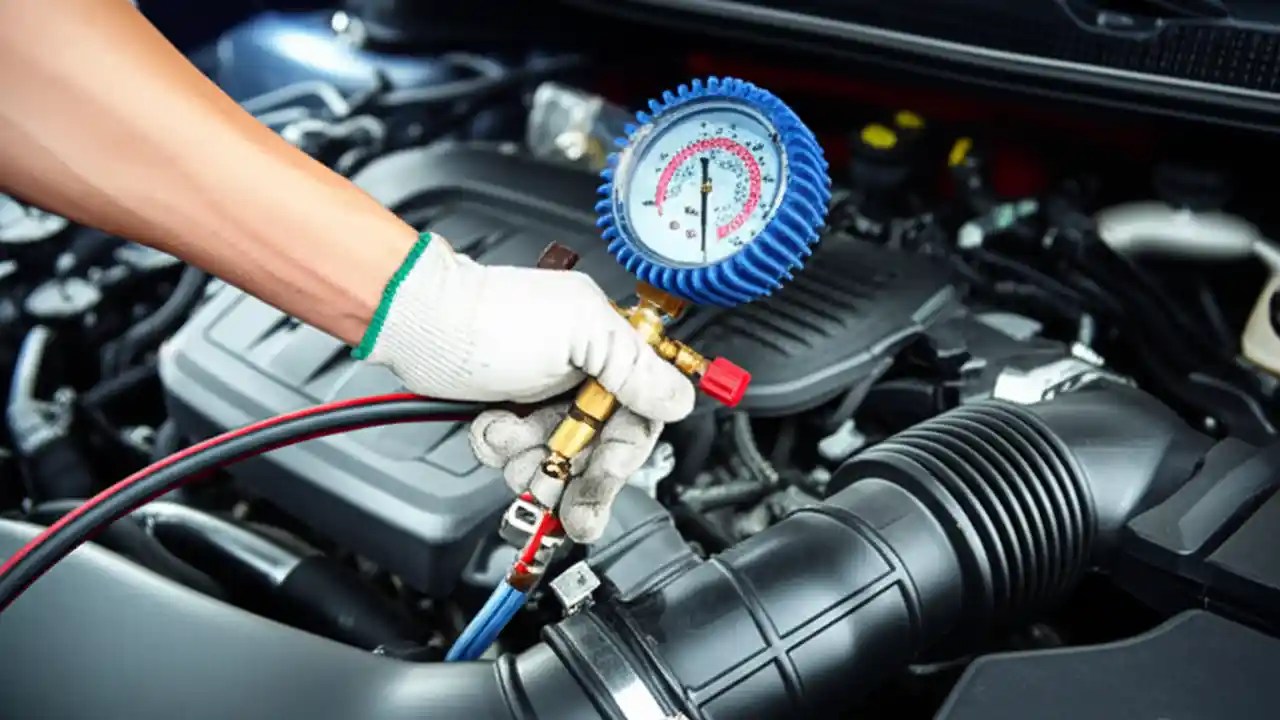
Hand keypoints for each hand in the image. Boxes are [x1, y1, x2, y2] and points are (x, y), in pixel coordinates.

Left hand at [357, 233, 695, 540]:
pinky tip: (492, 427)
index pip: (641, 412)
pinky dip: (503, 450)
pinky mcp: (510, 412)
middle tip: (574, 512)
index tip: (608, 472)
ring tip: (513, 444)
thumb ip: (634, 367)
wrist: (418, 323)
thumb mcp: (579, 331)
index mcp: (607, 343)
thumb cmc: (488, 315)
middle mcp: (581, 371)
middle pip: (602, 445)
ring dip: (536, 464)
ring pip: (561, 458)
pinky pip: (521, 455)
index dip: (625, 450)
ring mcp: (544, 394)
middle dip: (582, 477)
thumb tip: (679, 399)